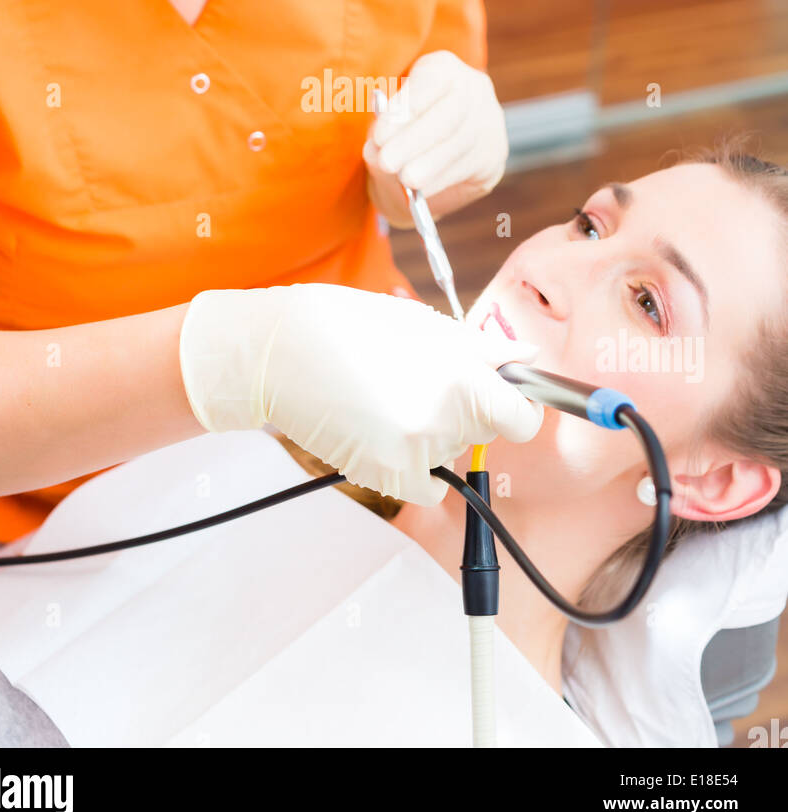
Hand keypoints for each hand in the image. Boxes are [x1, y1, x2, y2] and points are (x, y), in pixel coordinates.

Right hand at [179, 283, 540, 504]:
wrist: (283, 352)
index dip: (517, 409)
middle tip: (419, 381)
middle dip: (466, 412)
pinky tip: (384, 432)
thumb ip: (484, 350)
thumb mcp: (426, 326)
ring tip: (388, 396)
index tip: (503, 401)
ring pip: (453, 453)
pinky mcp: (388, 476)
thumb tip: (527, 358)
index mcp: (462, 378)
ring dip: (435, 434)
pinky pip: (430, 485)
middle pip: (484, 433)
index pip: (523, 419)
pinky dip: (416, 468)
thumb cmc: (353, 327)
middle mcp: (446, 420)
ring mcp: (416, 452)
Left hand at [363, 51, 508, 221]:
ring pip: (461, 142)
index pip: (431, 80)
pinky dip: (442, 179)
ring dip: (430, 164)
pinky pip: (468, 166)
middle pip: (449, 113)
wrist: (428, 156)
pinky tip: (423, 189)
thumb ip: (381, 133)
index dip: (406, 108)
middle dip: (414, 140)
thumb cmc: (400, 131)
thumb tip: (378, 150)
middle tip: (387, 162)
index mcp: (443, 67)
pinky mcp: (494, 153)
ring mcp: (489, 120)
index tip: (380, 134)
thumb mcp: (387, 124)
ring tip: (405, 179)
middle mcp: (473, 88)